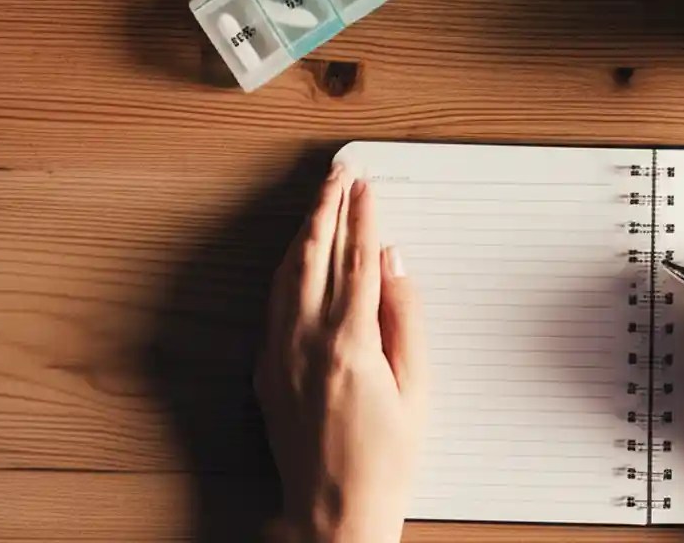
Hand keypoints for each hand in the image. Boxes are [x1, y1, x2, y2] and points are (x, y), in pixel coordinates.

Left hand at [256, 167, 426, 542]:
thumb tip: (393, 263)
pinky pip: (274, 302)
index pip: (357, 259)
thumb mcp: (416, 387)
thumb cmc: (384, 459)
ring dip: (304, 230)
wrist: (334, 511)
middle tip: (340, 173)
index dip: (363, 216)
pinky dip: (288, 268)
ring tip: (320, 201)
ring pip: (286, 273)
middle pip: (315, 253)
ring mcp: (280, 354)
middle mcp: (306, 341)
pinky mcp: (267, 371)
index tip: (366, 185)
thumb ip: (405, 317)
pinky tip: (298, 257)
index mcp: (350, 343)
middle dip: (328, 206)